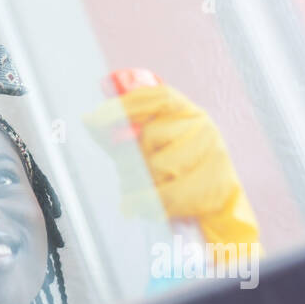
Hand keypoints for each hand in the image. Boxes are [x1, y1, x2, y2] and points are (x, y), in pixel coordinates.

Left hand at [84, 71, 261, 250]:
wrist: (216, 202)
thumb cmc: (176, 170)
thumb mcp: (145, 147)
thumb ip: (119, 133)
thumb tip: (87, 119)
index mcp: (183, 109)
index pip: (154, 97)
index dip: (123, 105)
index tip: (96, 118)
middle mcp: (201, 124)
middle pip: (151, 135)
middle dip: (128, 159)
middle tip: (124, 173)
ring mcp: (212, 151)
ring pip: (160, 166)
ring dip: (139, 184)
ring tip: (137, 191)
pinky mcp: (216, 181)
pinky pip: (170, 194)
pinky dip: (147, 203)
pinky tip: (137, 206)